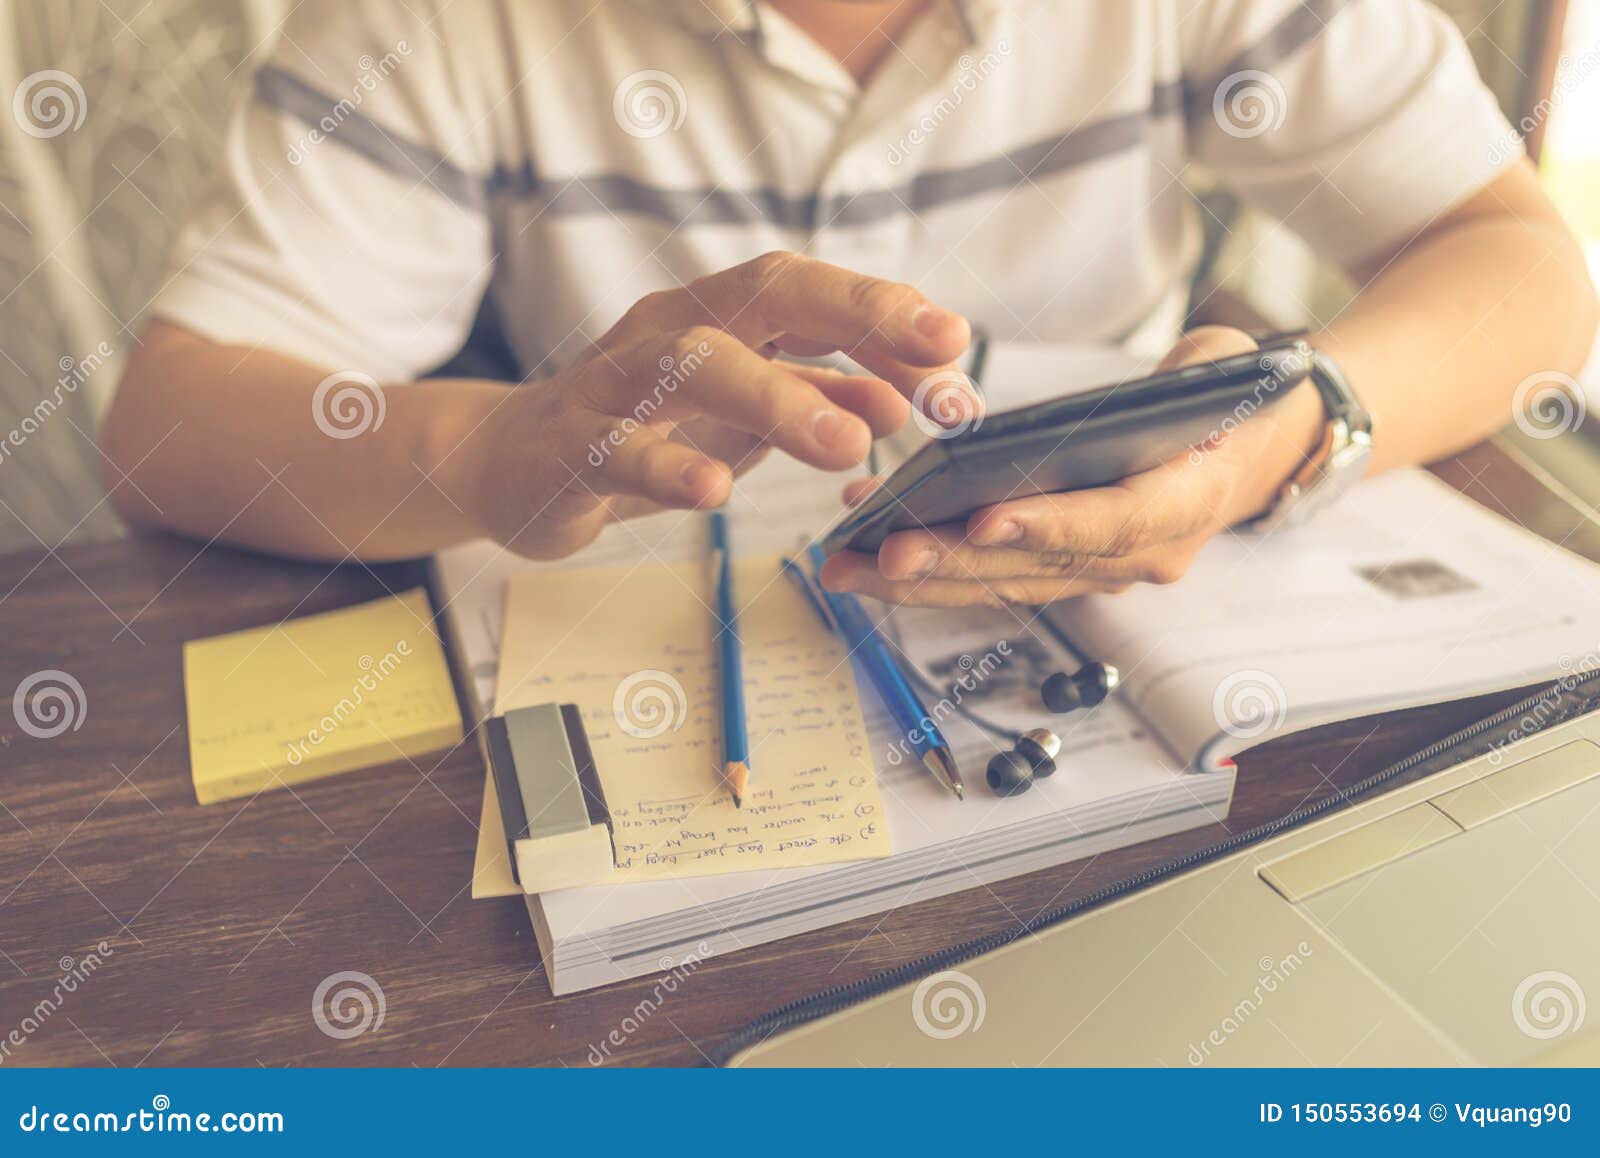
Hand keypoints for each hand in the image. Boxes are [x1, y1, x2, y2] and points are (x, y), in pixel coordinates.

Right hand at [461, 252, 973, 557]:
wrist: (510, 463)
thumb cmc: (640, 427)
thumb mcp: (739, 414)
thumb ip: (813, 400)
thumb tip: (902, 403)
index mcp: (717, 315)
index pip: (809, 293)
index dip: (884, 311)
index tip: (955, 346)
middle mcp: (667, 329)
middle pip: (763, 299)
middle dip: (856, 322)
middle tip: (933, 366)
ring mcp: (612, 382)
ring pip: (694, 366)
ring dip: (778, 399)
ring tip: (847, 445)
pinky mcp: (567, 445)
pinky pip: (617, 449)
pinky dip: (668, 468)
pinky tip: (715, 493)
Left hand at [818, 326, 1325, 606]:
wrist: (1261, 442)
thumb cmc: (1235, 397)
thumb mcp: (1217, 376)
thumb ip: (1167, 396)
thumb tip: (1091, 415)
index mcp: (1187, 505)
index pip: (1113, 524)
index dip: (1048, 526)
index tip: (984, 520)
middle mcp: (1145, 555)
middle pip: (1039, 567)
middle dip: (953, 562)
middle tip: (881, 552)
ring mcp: (1105, 571)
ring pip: (1004, 583)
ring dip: (923, 578)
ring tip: (848, 564)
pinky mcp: (1070, 569)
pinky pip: (997, 576)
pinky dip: (933, 565)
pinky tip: (871, 543)